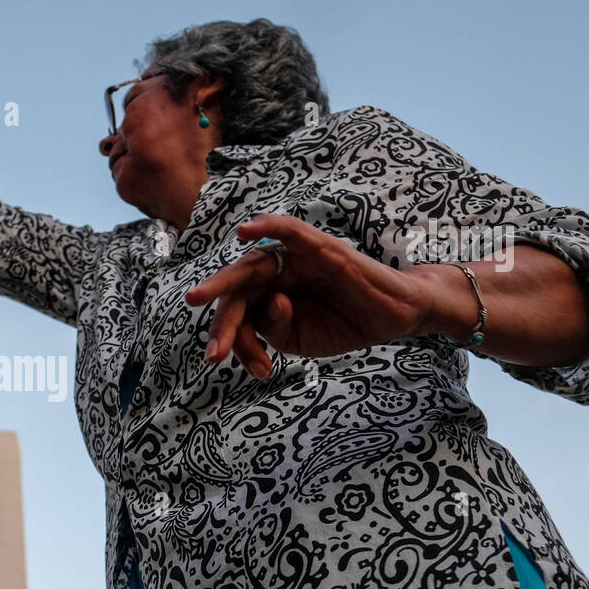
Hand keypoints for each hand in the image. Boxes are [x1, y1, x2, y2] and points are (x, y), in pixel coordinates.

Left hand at [184, 214, 431, 377]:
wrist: (389, 318)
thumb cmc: (340, 324)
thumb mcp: (298, 339)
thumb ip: (273, 328)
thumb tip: (267, 307)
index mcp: (265, 295)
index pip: (238, 313)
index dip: (230, 338)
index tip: (224, 363)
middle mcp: (275, 273)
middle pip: (237, 292)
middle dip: (221, 322)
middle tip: (211, 353)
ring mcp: (295, 259)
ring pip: (252, 266)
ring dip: (223, 281)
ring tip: (198, 297)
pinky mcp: (318, 247)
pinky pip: (289, 230)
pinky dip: (267, 225)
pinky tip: (245, 231)